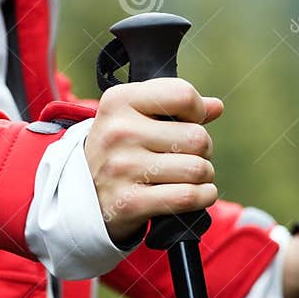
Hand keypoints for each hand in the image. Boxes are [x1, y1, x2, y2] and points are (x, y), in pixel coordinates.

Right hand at [85, 78, 223, 244]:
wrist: (82, 196)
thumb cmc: (119, 151)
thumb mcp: (135, 118)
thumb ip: (175, 107)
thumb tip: (215, 106)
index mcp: (119, 101)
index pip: (182, 94)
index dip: (196, 112)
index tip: (188, 123)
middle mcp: (118, 132)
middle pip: (197, 137)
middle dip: (203, 150)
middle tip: (187, 157)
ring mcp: (122, 168)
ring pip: (198, 169)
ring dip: (204, 176)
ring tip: (188, 177)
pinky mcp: (130, 203)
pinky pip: (188, 196)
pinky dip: (204, 196)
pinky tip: (198, 194)